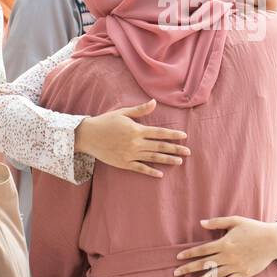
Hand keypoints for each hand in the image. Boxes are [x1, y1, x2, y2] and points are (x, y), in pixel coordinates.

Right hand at [75, 99, 189, 177]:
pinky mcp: (123, 163)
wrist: (88, 136)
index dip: (173, 135)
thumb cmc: (105, 122)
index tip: (184, 137)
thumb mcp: (123, 113)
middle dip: (175, 149)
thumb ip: (140, 110)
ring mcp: (130, 154)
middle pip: (159, 146)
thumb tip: (154, 102)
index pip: (159, 133)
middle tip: (188, 152)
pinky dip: (151, 171)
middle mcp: (135, 143)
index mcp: (137, 130)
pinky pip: (140, 168)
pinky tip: (160, 174)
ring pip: (153, 158)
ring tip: (179, 161)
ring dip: (167, 159)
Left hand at [173, 216, 276, 276]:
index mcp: (224, 243)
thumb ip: (217, 222)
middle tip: (175, 273)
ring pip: (214, 276)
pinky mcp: (243, 274)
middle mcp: (227, 256)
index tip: (178, 258)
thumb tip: (200, 223)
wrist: (273, 241)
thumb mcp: (236, 220)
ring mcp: (235, 266)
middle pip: (204, 264)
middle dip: (188, 268)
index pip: (202, 250)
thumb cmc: (254, 228)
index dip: (189, 254)